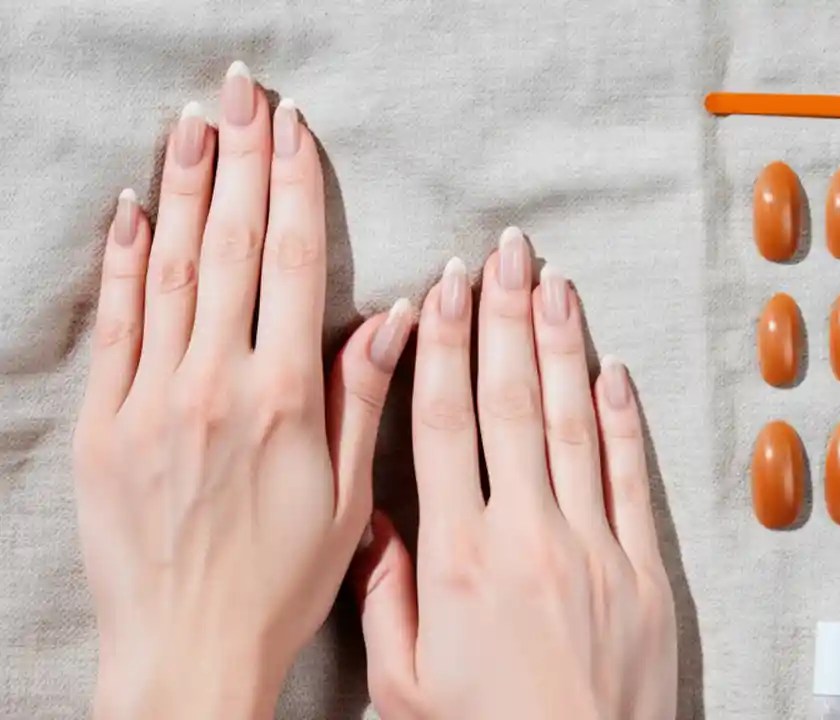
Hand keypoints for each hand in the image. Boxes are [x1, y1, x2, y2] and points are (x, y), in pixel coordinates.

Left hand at [73, 62, 412, 718]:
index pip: (290, 266)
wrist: (187, 648)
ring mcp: (152, 400)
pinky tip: (134, 212)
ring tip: (193, 124)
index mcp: (283, 399)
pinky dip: (124, 263)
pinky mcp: (105, 425)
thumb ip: (364, 396)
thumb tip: (398, 315)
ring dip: (182, 189)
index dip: (292, 189)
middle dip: (238, 160)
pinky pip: (115, 325)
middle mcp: (215, 384)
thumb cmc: (280, 581)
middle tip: (243, 93)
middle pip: (229, 248)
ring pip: (169, 271)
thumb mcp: (347, 497)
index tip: (293, 132)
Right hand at [348, 228, 677, 718]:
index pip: (445, 425)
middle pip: (512, 403)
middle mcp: (526, 534)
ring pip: (575, 423)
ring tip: (554, 283)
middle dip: (505, 319)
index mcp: (458, 556)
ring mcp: (593, 545)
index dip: (442, 347)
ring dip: (562, 346)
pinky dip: (624, 419)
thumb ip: (384, 597)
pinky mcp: (643, 568)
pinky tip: (612, 368)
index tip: (443, 289)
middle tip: (506, 253)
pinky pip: (631, 477)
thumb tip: (372, 524)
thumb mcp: (403, 683)